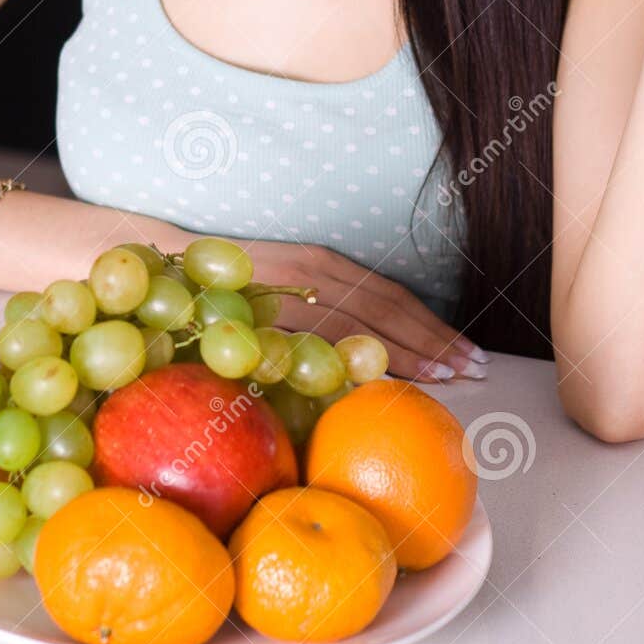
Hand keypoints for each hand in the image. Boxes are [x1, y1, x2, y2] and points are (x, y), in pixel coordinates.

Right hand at [244, 238, 488, 383]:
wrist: (168, 269)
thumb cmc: (227, 288)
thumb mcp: (284, 288)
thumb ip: (321, 313)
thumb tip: (369, 358)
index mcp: (326, 263)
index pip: (393, 297)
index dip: (433, 324)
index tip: (466, 351)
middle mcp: (318, 272)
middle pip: (390, 311)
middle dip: (437, 341)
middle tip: (475, 369)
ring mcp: (295, 292)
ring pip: (366, 327)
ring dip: (412, 354)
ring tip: (451, 378)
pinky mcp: (271, 314)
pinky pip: (323, 342)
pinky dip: (359, 361)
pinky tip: (388, 380)